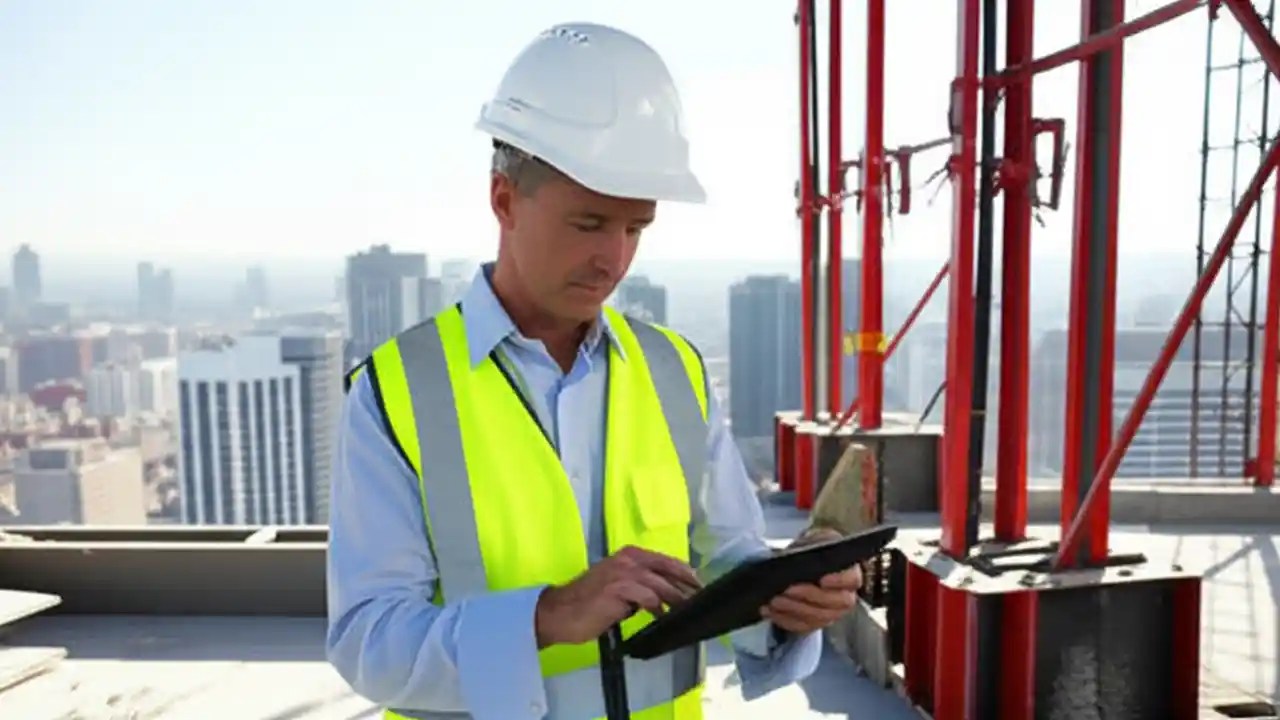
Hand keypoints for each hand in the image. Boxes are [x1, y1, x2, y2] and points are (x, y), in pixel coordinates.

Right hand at [534, 546, 701, 647]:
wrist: (559, 611)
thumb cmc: (587, 602)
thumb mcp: (616, 586)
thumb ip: (639, 586)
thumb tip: (664, 597)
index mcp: (628, 554)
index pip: (664, 560)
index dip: (683, 572)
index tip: (697, 584)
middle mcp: (628, 559)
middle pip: (668, 568)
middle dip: (687, 583)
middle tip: (700, 596)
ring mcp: (623, 573)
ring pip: (661, 583)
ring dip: (676, 598)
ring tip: (686, 609)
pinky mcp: (619, 589)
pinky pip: (648, 597)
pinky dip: (657, 607)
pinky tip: (660, 616)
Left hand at [761, 527, 862, 634]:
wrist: (807, 563)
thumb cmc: (813, 551)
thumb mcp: (816, 541)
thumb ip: (814, 546)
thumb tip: (800, 557)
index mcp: (850, 574)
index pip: (851, 580)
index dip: (838, 581)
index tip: (822, 580)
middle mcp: (845, 597)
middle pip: (834, 603)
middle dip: (808, 597)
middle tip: (787, 590)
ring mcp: (831, 614)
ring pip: (817, 618)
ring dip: (793, 610)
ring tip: (774, 601)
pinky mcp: (815, 623)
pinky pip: (802, 627)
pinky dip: (785, 620)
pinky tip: (770, 611)